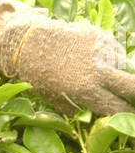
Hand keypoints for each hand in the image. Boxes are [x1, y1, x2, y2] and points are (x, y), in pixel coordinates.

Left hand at [0, 17, 134, 115]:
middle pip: (133, 86)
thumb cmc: (38, 75)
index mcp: (86, 91)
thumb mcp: (54, 98)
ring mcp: (102, 52)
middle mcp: (99, 71)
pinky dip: (114, 59)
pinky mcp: (101, 37)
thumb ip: (77, 108)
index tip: (130, 116)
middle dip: (134, 94)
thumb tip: (97, 114)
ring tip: (112, 78)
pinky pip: (117, 52)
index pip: (119, 108)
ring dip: (125, 75)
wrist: (28, 41)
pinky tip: (99, 61)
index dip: (128, 115)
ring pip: (129, 67)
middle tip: (131, 97)